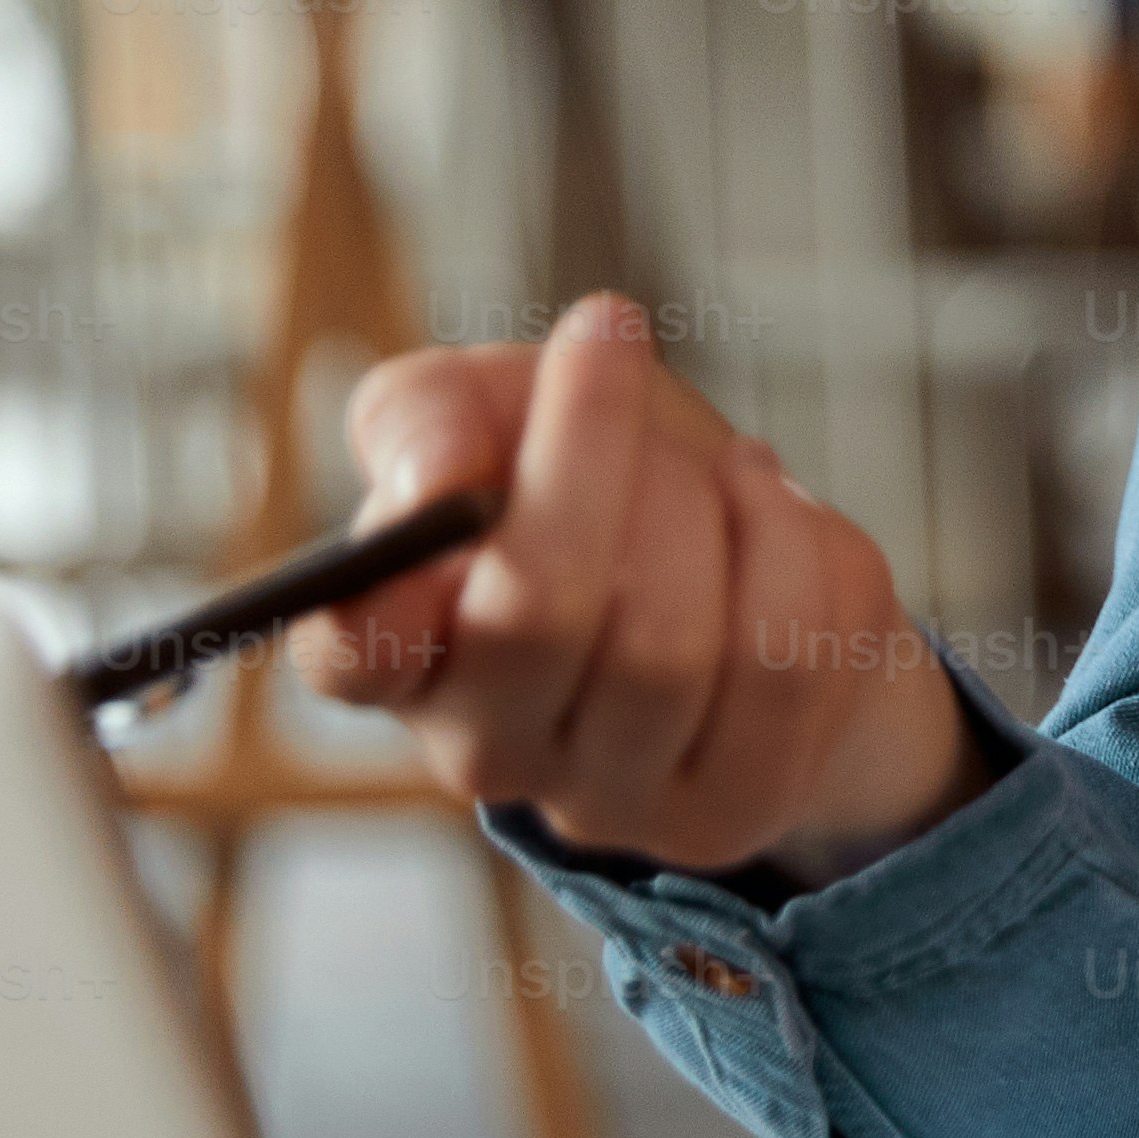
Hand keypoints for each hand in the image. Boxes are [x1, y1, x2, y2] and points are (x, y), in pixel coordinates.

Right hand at [287, 293, 976, 885]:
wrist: (747, 562)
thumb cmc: (593, 481)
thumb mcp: (492, 410)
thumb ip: (425, 417)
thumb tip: (438, 476)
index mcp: (398, 652)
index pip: (350, 656)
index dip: (383, 585)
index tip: (444, 482)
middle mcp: (485, 747)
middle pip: (538, 614)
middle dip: (590, 449)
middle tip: (608, 332)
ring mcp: (610, 796)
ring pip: (667, 643)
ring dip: (700, 502)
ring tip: (711, 463)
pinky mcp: (731, 805)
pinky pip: (781, 663)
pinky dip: (788, 545)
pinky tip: (769, 509)